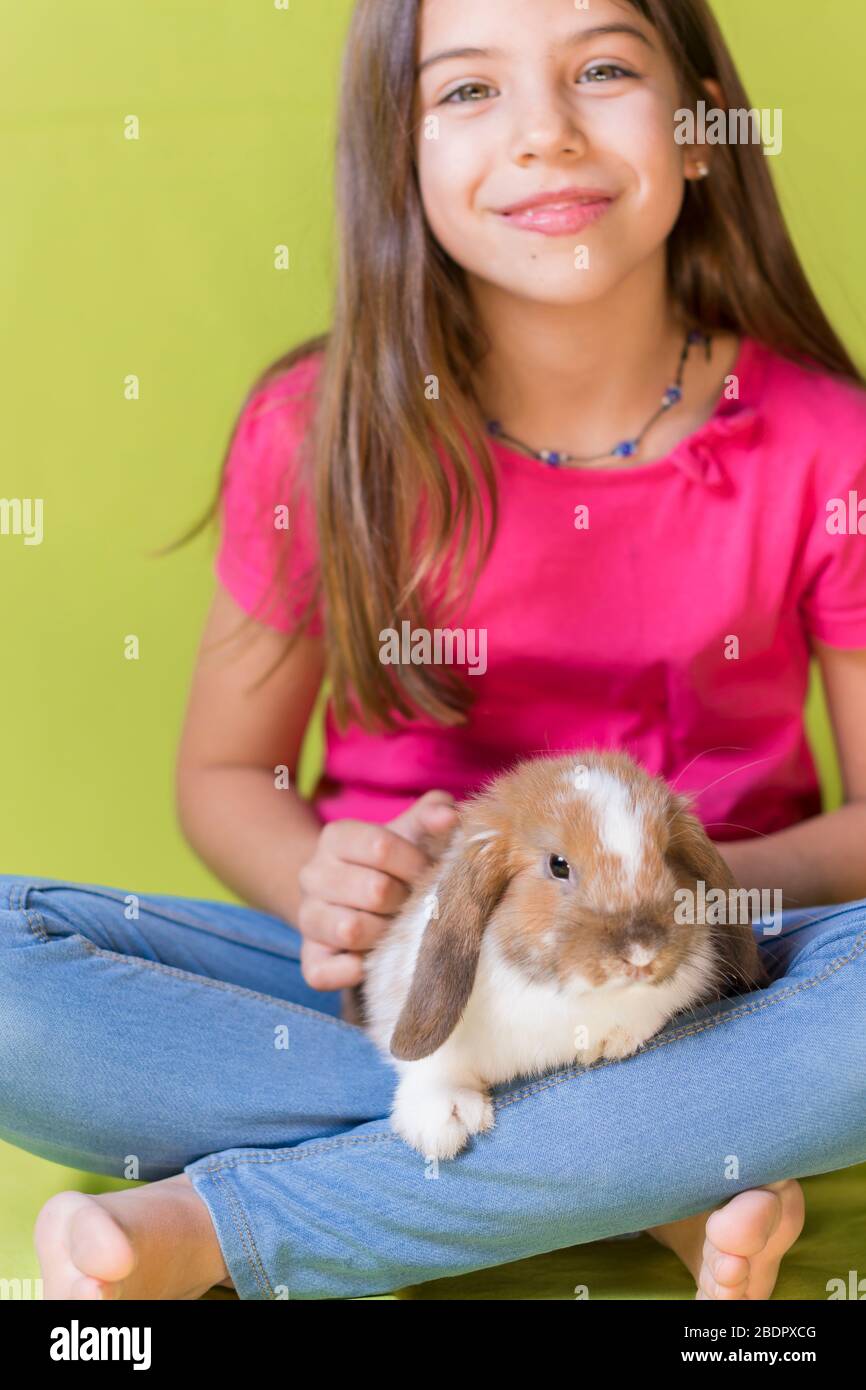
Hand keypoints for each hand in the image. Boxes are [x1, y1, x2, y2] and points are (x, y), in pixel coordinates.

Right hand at [297, 790, 458, 990]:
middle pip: (373, 890)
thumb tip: (449, 816)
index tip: (428, 871)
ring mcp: (307, 918)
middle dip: (406, 900)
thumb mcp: (413, 833)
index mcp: (335, 837)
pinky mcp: (310, 960)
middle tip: (415, 903)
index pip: (380, 846)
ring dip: (387, 933)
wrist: (361, 899)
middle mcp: (312, 875)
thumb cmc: (396, 863)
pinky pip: (325, 973)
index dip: (416, 863)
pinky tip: (376, 957)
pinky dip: (356, 970)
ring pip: (350, 930)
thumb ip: (431, 815)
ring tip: (397, 927)